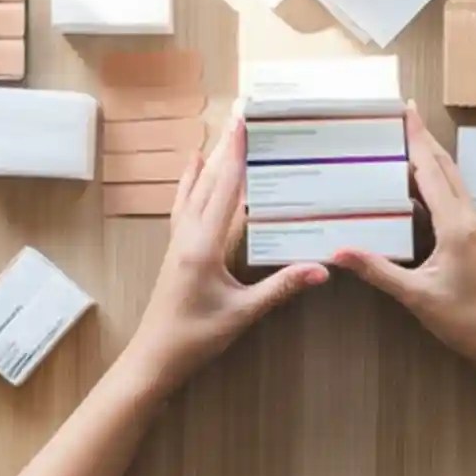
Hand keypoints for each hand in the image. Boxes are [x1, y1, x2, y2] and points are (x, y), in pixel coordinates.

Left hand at [122, 117, 328, 395]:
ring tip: (218, 133)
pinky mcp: (175, 250)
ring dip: (209, 162)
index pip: (224, 190)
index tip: (244, 124)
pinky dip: (189, 182)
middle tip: (240, 117)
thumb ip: (281, 288)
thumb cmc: (196, 337)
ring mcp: (177, 241)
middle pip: (208, 182)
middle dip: (225, 149)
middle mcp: (187, 235)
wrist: (154, 358)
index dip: (236, 156)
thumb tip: (322, 270)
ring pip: (193, 191)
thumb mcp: (243, 313)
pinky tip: (191, 170)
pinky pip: (183, 205)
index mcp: (204, 245)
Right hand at [331, 105, 475, 367]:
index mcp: (455, 224)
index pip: (431, 170)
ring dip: (429, 155)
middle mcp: (466, 217)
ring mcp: (471, 225)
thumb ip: (378, 270)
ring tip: (406, 137)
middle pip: (444, 166)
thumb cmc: (461, 319)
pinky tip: (415, 181)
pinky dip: (433, 178)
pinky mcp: (470, 235)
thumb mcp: (415, 295)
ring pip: (450, 179)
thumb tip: (338, 251)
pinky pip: (450, 195)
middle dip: (423, 138)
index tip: (404, 110)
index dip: (415, 139)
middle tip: (401, 112)